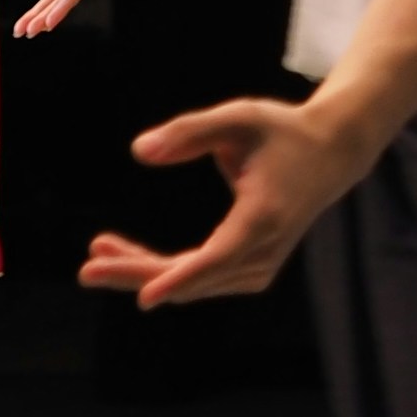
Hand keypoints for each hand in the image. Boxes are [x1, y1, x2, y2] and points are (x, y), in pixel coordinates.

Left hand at [77, 94, 372, 306]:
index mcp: (263, 216)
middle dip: (138, 275)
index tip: (145, 299)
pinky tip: (124, 257)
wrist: (330, 154)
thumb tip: (139, 152)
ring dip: (142, 271)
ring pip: (192, 283)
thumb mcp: (237, 118)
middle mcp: (264, 250)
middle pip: (194, 277)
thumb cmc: (280, 131)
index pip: (218, 257)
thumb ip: (188, 132)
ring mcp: (260, 265)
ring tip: (97, 249)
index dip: (179, 278)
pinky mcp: (251, 269)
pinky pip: (200, 278)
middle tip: (86, 269)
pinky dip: (163, 271)